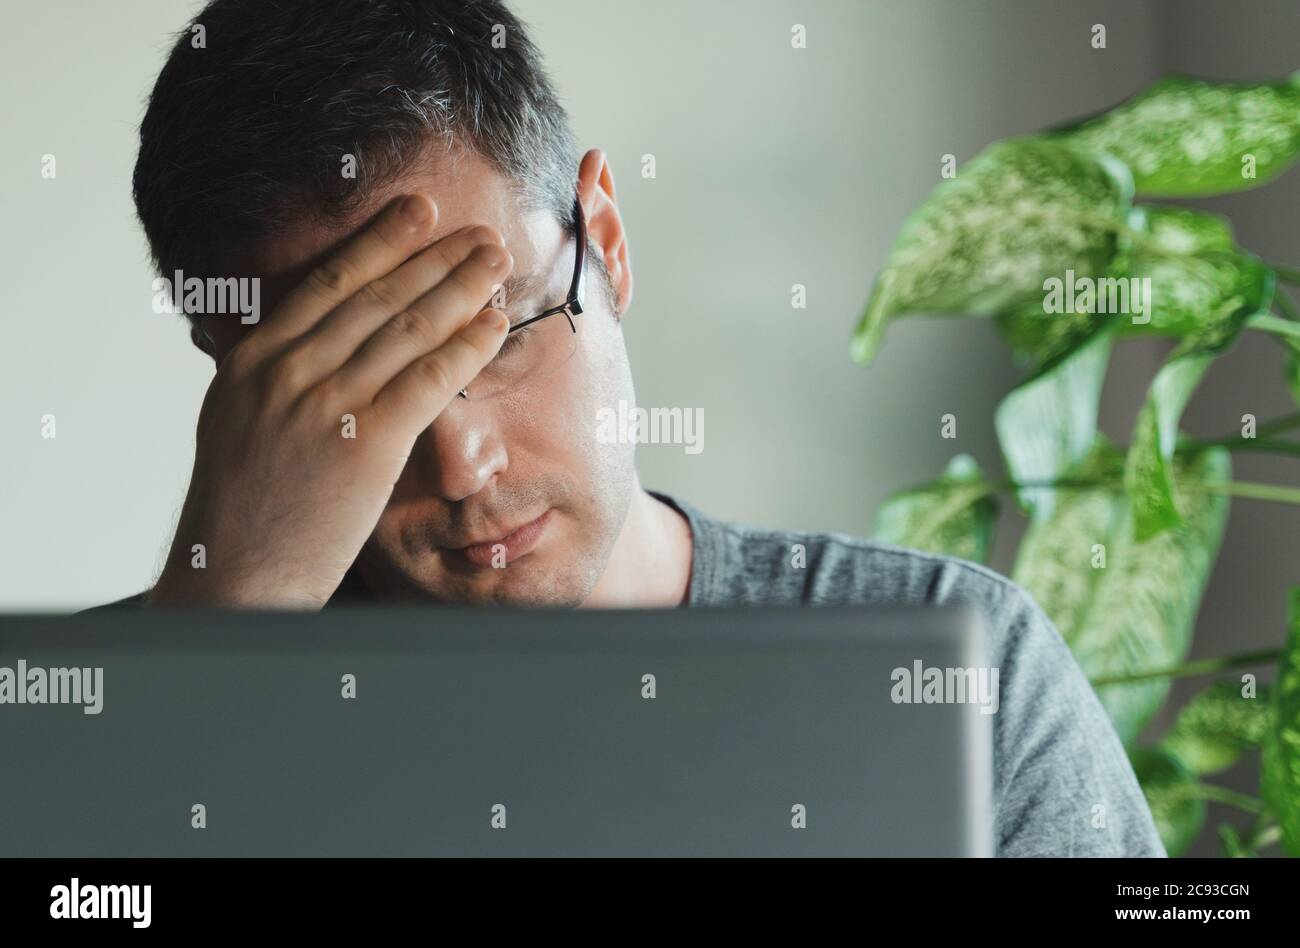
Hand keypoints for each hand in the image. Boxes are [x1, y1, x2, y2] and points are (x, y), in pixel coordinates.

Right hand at [149, 194, 511, 606]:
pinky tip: (494, 324)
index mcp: (252, 360)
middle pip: (374, 296)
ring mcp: (325, 404)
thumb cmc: (242, 511)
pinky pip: (427, 379)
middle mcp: (286, 370)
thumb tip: (312, 338)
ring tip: (495, 261)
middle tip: (476, 231)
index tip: (414, 212)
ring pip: (406, 328)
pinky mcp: (365, 444)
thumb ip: (273, 375)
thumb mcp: (237, 422)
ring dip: (459, 287)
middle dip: (433, 256)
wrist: (235, 578)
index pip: (325, 284)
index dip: (377, 241)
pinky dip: (465, 345)